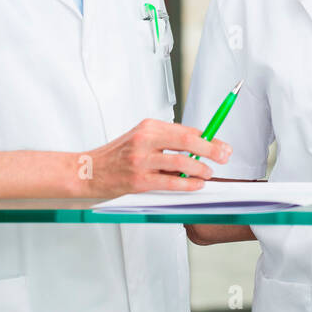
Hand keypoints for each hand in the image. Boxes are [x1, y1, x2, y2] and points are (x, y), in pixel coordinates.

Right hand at [77, 119, 230, 198]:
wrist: (87, 171)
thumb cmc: (115, 156)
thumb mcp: (140, 138)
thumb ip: (166, 141)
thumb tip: (198, 146)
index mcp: (149, 127)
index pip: (187, 129)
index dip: (209, 138)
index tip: (222, 145)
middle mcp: (145, 140)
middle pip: (188, 141)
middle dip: (212, 149)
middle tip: (224, 156)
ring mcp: (141, 160)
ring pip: (181, 162)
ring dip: (201, 169)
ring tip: (209, 173)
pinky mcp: (138, 180)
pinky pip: (170, 182)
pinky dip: (188, 184)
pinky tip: (196, 184)